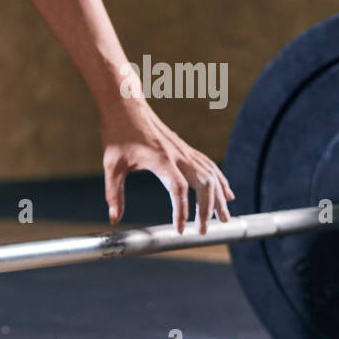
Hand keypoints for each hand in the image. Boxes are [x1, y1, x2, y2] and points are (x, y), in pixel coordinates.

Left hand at [101, 99, 234, 234]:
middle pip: (203, 184)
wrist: (126, 107)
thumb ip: (114, 193)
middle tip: (203, 231)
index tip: (180, 230)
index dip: (182, 211)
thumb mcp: (111, 165)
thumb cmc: (118, 135)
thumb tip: (114, 219)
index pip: (179, 189)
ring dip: (219, 198)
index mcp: (161, 160)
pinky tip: (226, 194)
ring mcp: (185, 151)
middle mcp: (179, 155)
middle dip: (207, 209)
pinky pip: (210, 166)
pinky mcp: (186, 149)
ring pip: (211, 175)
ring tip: (224, 218)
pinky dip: (220, 181)